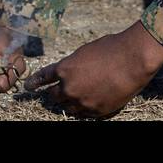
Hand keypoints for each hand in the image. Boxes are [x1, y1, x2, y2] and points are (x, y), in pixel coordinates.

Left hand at [24, 21, 162, 117]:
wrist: (133, 59)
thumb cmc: (112, 48)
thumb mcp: (86, 51)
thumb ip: (74, 64)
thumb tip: (71, 72)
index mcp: (65, 69)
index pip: (43, 78)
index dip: (34, 82)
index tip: (28, 87)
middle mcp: (69, 87)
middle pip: (54, 97)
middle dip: (54, 94)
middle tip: (57, 93)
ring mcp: (82, 101)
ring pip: (69, 108)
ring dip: (70, 103)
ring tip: (76, 99)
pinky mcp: (96, 111)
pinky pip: (85, 114)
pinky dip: (85, 109)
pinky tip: (90, 103)